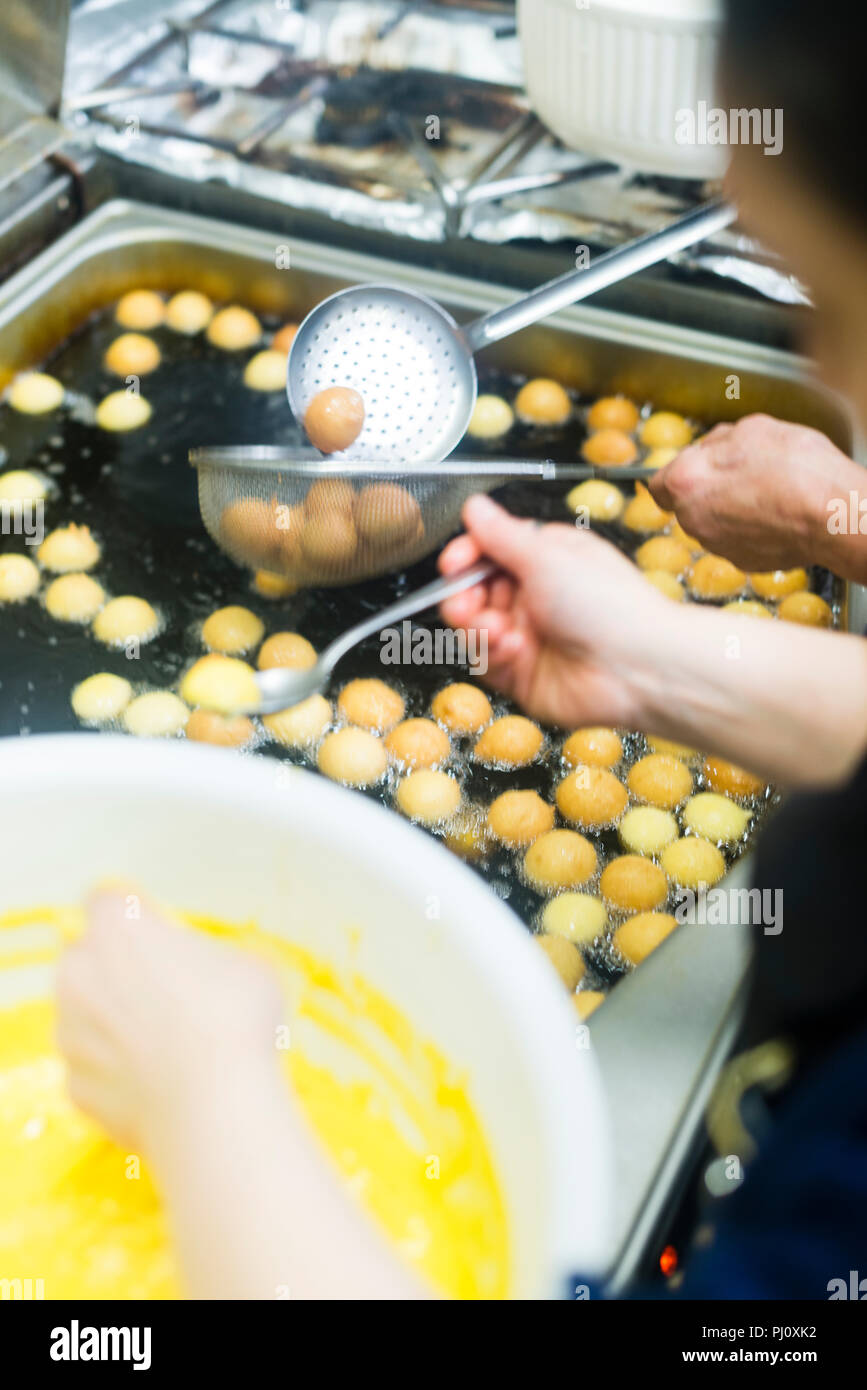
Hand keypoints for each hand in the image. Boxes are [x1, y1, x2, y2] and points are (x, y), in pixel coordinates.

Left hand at [57, 889, 284, 1152]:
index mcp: (117, 928)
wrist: (215, 1107)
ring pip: (86, 1017)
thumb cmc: (236, 1017)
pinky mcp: (74, 1088)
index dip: (135, 914)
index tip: (159, 932)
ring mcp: (70, 1035)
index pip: (107, 899)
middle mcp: (78, 974)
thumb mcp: (244, 960)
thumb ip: (207, 954)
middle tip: (168, 991)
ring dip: (115, 1023)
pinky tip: (161, 1083)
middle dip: (118, 970)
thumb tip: (208, 969)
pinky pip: (95, 1070)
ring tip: (170, 1045)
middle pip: (87, 958)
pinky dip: (119, 1074)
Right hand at [438, 494, 679, 728]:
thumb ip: (502, 535)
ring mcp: (527, 636)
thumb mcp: (548, 557)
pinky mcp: (521, 674)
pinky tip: (513, 648)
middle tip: (467, 600)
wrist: (636, 666)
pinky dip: (490, 653)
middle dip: (462, 595)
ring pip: (472, 628)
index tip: (454, 562)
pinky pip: (484, 662)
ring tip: (497, 628)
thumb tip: (475, 506)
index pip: (488, 552)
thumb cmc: (610, 604)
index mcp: (544, 560)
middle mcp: (534, 597)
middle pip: (472, 591)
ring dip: (476, 627)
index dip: (465, 556)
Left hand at [647, 415, 851, 570]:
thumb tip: (707, 449)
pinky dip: (749, 532)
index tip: (690, 472)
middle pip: (687, 505)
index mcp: (684, 481)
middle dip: (706, 492)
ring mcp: (716, 546)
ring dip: (729, 512)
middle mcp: (692, 519)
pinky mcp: (741, 563)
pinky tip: (775, 517)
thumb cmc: (794, 466)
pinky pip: (737, 543)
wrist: (830, 513)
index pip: (656, 485)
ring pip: (713, 525)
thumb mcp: (751, 429)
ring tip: (764, 495)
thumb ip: (716, 441)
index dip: (675, 476)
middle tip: (739, 477)